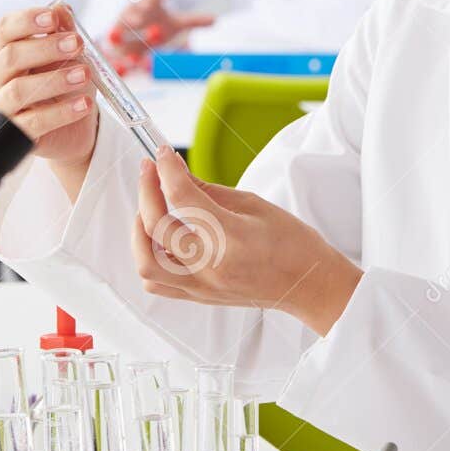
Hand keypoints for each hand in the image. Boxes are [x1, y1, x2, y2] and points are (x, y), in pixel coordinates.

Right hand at [0, 3, 99, 186]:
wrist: (76, 125)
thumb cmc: (67, 84)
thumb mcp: (70, 55)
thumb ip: (63, 31)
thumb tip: (61, 8)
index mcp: (3, 52)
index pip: (4, 30)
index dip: (26, 21)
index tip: (53, 17)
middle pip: (10, 57)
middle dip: (45, 47)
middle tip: (76, 44)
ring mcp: (2, 107)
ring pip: (18, 90)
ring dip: (54, 80)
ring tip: (84, 74)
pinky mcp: (16, 134)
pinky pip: (33, 123)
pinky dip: (61, 113)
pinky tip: (84, 104)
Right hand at [107, 0, 213, 56]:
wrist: (132, 31)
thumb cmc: (155, 25)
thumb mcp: (174, 24)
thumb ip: (193, 21)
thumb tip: (215, 19)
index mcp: (152, 4)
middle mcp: (136, 10)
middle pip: (139, 8)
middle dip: (141, 10)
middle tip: (145, 11)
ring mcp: (122, 21)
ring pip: (124, 21)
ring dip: (126, 25)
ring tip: (129, 28)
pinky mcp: (113, 33)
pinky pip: (114, 38)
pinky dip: (114, 42)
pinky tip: (113, 47)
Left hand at [130, 145, 362, 333]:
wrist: (308, 285)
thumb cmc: (292, 244)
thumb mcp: (254, 205)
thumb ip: (208, 190)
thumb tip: (178, 173)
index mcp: (230, 238)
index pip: (183, 196)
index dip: (168, 169)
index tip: (163, 153)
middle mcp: (211, 266)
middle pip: (156, 226)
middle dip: (147, 190)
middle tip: (152, 171)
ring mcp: (202, 286)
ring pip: (146, 262)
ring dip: (140, 230)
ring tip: (151, 209)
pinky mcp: (198, 297)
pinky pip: (157, 283)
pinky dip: (148, 257)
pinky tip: (159, 239)